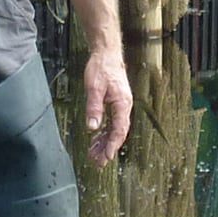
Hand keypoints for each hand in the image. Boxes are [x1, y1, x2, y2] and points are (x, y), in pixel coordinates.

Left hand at [82, 46, 131, 166]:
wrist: (107, 54)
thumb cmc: (101, 68)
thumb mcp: (94, 88)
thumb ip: (94, 108)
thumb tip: (92, 128)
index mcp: (122, 103)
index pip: (119, 129)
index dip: (113, 145)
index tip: (107, 157)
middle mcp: (124, 106)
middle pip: (118, 132)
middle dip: (108, 148)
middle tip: (98, 162)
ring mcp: (121, 105)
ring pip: (115, 129)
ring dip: (105, 142)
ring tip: (94, 154)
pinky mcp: (116, 103)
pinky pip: (112, 122)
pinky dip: (104, 132)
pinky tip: (96, 140)